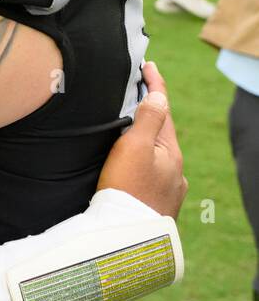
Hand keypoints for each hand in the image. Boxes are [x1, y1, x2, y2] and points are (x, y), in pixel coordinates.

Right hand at [95, 62, 186, 218]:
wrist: (125, 236)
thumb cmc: (125, 188)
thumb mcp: (134, 147)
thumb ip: (148, 119)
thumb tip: (159, 95)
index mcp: (171, 152)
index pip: (164, 109)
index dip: (156, 85)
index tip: (148, 65)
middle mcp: (175, 170)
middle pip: (162, 132)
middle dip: (150, 113)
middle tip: (137, 93)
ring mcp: (169, 189)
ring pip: (158, 156)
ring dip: (147, 140)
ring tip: (130, 132)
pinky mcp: (157, 205)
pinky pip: (152, 175)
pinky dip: (144, 163)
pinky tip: (134, 169)